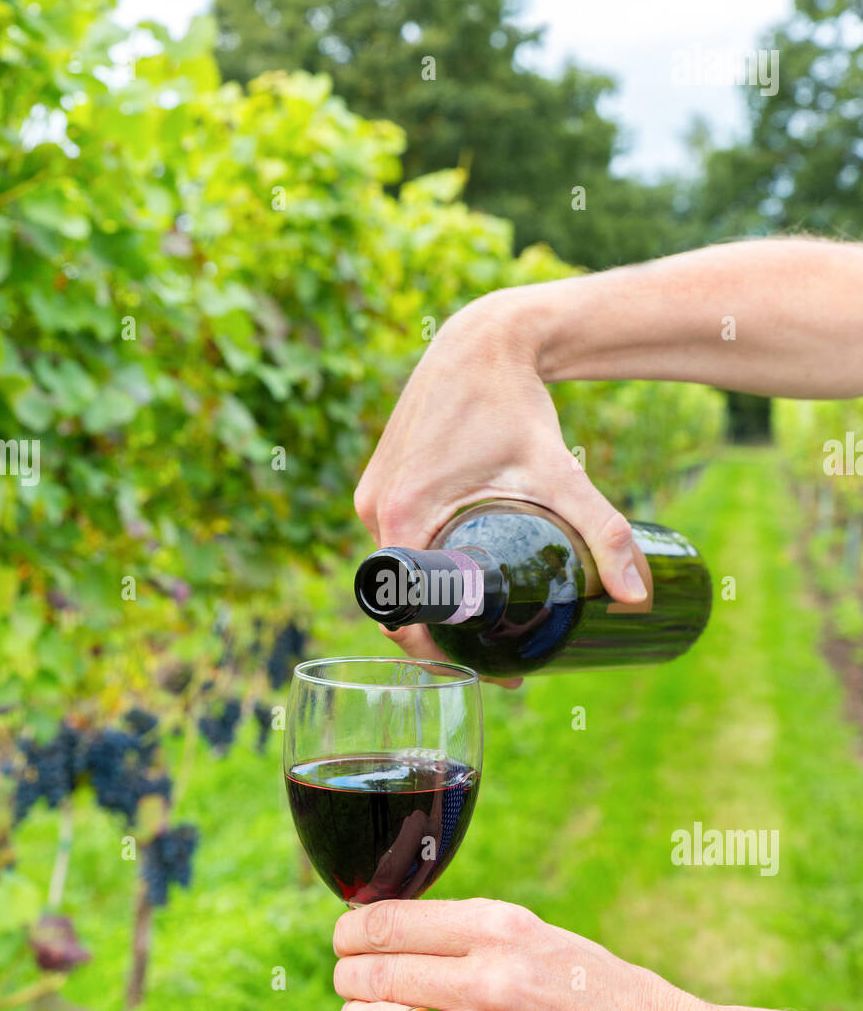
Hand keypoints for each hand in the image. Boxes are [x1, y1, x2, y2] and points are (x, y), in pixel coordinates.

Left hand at [334, 897, 862, 1010]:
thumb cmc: (606, 997)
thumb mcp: (543, 942)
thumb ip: (470, 941)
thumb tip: (387, 943)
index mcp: (504, 930)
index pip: (389, 923)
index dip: (354, 929)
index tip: (346, 935)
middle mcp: (490, 984)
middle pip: (374, 974)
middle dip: (349, 974)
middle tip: (346, 975)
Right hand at [354, 295, 648, 681]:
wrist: (485, 340)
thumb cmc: (516, 405)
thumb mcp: (560, 474)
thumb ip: (602, 531)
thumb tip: (638, 595)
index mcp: (400, 516)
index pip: (402, 613)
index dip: (436, 653)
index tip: (481, 670)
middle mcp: (375, 509)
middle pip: (399, 598)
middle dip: (443, 635)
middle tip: (495, 656)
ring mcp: (373, 495)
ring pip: (397, 572)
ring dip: (430, 604)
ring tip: (482, 627)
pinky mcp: (381, 482)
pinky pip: (394, 542)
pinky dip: (421, 569)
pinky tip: (456, 582)